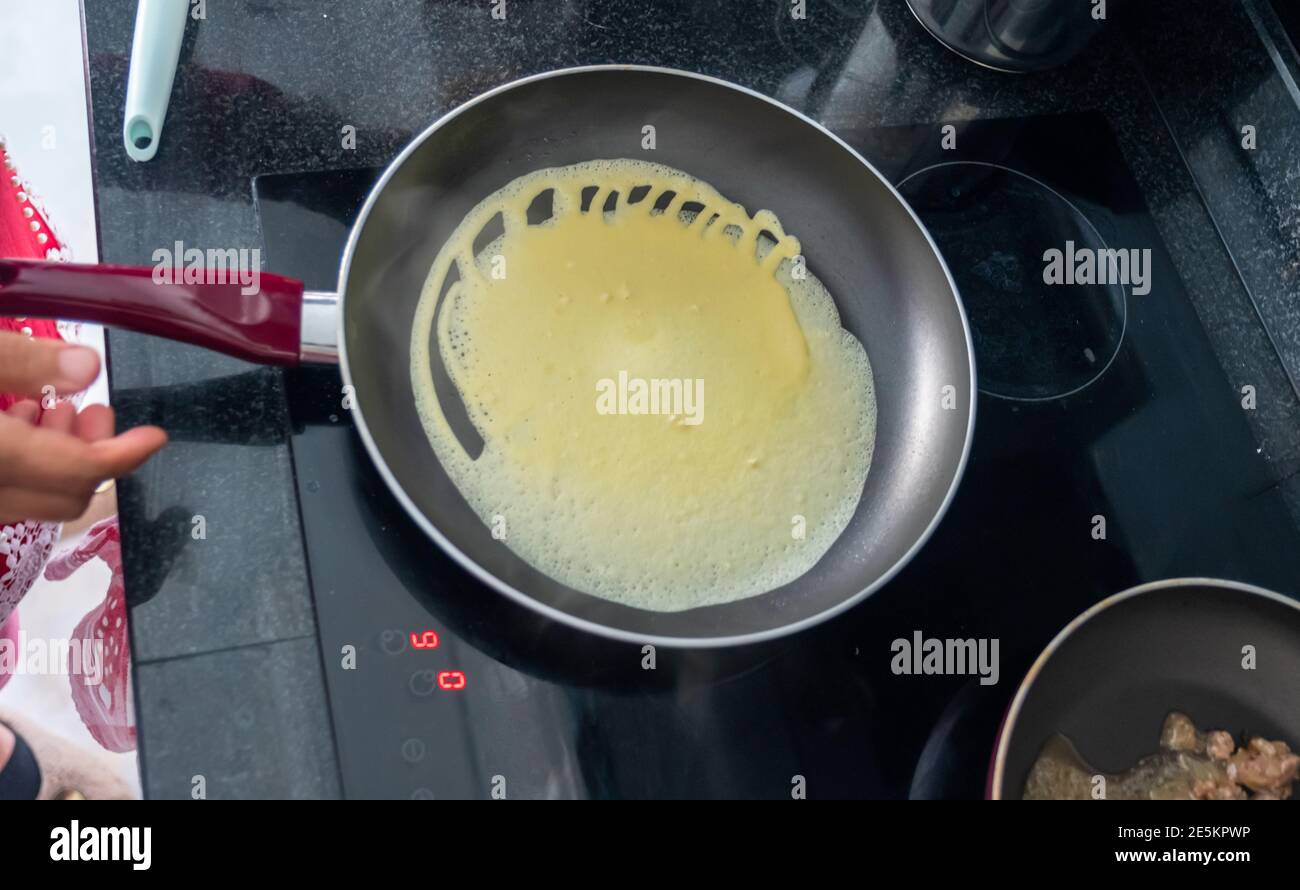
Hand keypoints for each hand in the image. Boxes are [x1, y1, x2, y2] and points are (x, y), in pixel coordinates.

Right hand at [0, 331, 165, 523]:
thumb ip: (22, 361)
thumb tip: (89, 366)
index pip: (78, 470)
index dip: (125, 453)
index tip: (155, 436)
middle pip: (64, 496)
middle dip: (92, 454)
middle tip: (95, 409)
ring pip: (31, 499)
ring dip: (56, 458)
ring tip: (53, 408)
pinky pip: (2, 494)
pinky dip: (23, 465)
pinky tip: (14, 421)